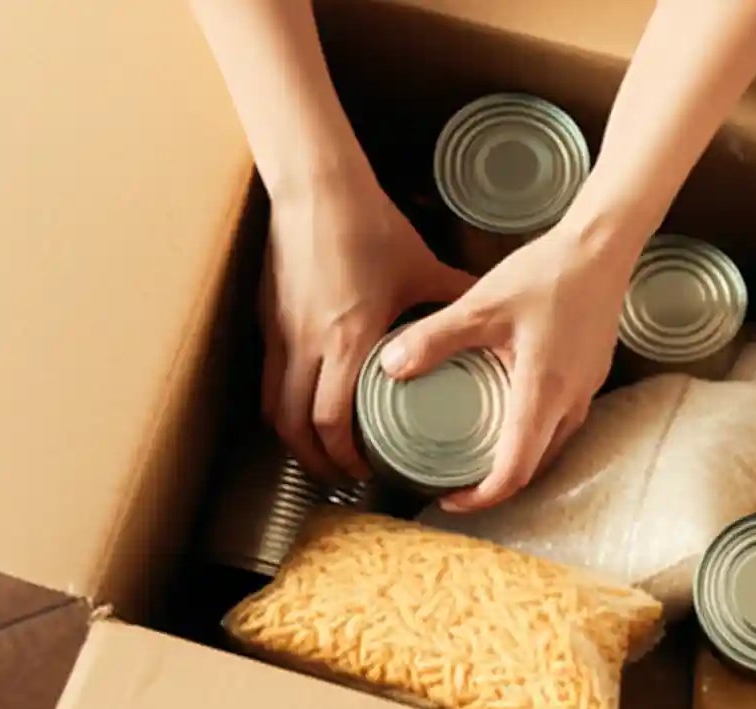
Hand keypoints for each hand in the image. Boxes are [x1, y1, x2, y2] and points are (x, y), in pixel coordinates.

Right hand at [261, 174, 473, 482]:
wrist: (317, 187)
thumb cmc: (369, 226)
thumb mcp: (422, 267)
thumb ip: (454, 297)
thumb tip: (487, 315)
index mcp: (346, 341)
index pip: (332, 422)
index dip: (344, 456)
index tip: (364, 469)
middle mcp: (306, 345)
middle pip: (293, 427)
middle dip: (313, 460)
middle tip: (338, 473)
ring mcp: (280, 332)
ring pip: (272, 405)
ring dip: (292, 435)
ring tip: (317, 448)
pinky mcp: (267, 317)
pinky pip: (269, 375)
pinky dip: (283, 401)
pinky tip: (306, 401)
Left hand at [379, 223, 639, 511]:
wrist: (600, 248)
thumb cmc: (547, 274)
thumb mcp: (481, 305)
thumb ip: (434, 338)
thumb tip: (390, 367)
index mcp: (542, 395)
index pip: (514, 472)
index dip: (480, 497)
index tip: (447, 497)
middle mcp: (570, 404)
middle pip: (533, 469)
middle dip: (493, 485)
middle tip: (453, 481)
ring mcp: (585, 392)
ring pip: (549, 448)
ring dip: (514, 460)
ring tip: (475, 454)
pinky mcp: (590, 378)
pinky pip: (560, 422)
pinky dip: (531, 433)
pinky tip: (506, 412)